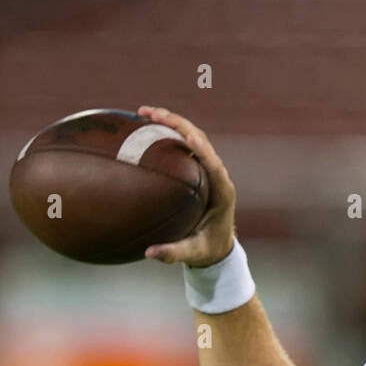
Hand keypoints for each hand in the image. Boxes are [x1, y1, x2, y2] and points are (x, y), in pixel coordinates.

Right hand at [136, 105, 236, 265]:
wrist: (219, 248)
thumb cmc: (207, 250)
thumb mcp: (193, 253)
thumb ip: (174, 253)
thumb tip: (149, 253)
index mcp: (222, 193)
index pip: (214, 166)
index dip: (202, 150)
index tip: (189, 137)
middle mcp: (218, 176)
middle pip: (201, 141)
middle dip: (178, 125)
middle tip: (151, 114)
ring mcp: (208, 169)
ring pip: (191, 136)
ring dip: (170, 122)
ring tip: (143, 112)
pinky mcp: (198, 167)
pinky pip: (183, 143)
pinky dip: (166, 132)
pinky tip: (144, 125)